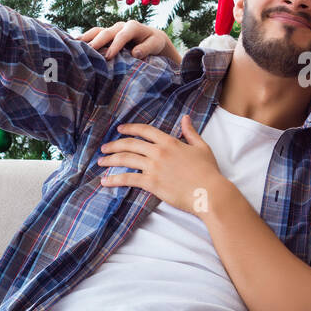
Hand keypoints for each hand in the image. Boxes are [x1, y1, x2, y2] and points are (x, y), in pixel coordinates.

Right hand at [78, 20, 181, 66]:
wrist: (151, 38)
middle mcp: (120, 26)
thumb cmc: (154, 42)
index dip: (115, 45)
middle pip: (106, 32)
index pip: (122, 35)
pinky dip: (84, 39)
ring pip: (97, 31)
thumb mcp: (155, 44)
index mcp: (133, 27)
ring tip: (74, 46)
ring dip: (86, 38)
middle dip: (97, 42)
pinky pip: (93, 34)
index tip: (109, 56)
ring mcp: (112, 29)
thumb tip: (136, 53)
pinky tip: (73, 44)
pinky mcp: (106, 34)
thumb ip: (147, 48)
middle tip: (89, 52)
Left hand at [97, 114, 223, 213]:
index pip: (145, 131)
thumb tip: (185, 118)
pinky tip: (105, 181)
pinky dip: (114, 179)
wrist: (209, 192)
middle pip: (130, 144)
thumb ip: (190, 132)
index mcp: (170, 142)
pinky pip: (128, 179)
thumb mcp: (202, 147)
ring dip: (110, 159)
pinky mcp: (151, 183)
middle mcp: (159, 152)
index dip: (130, 128)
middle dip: (114, 145)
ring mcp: (153, 167)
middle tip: (105, 148)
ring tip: (101, 161)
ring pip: (126, 159)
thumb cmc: (208, 171)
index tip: (120, 129)